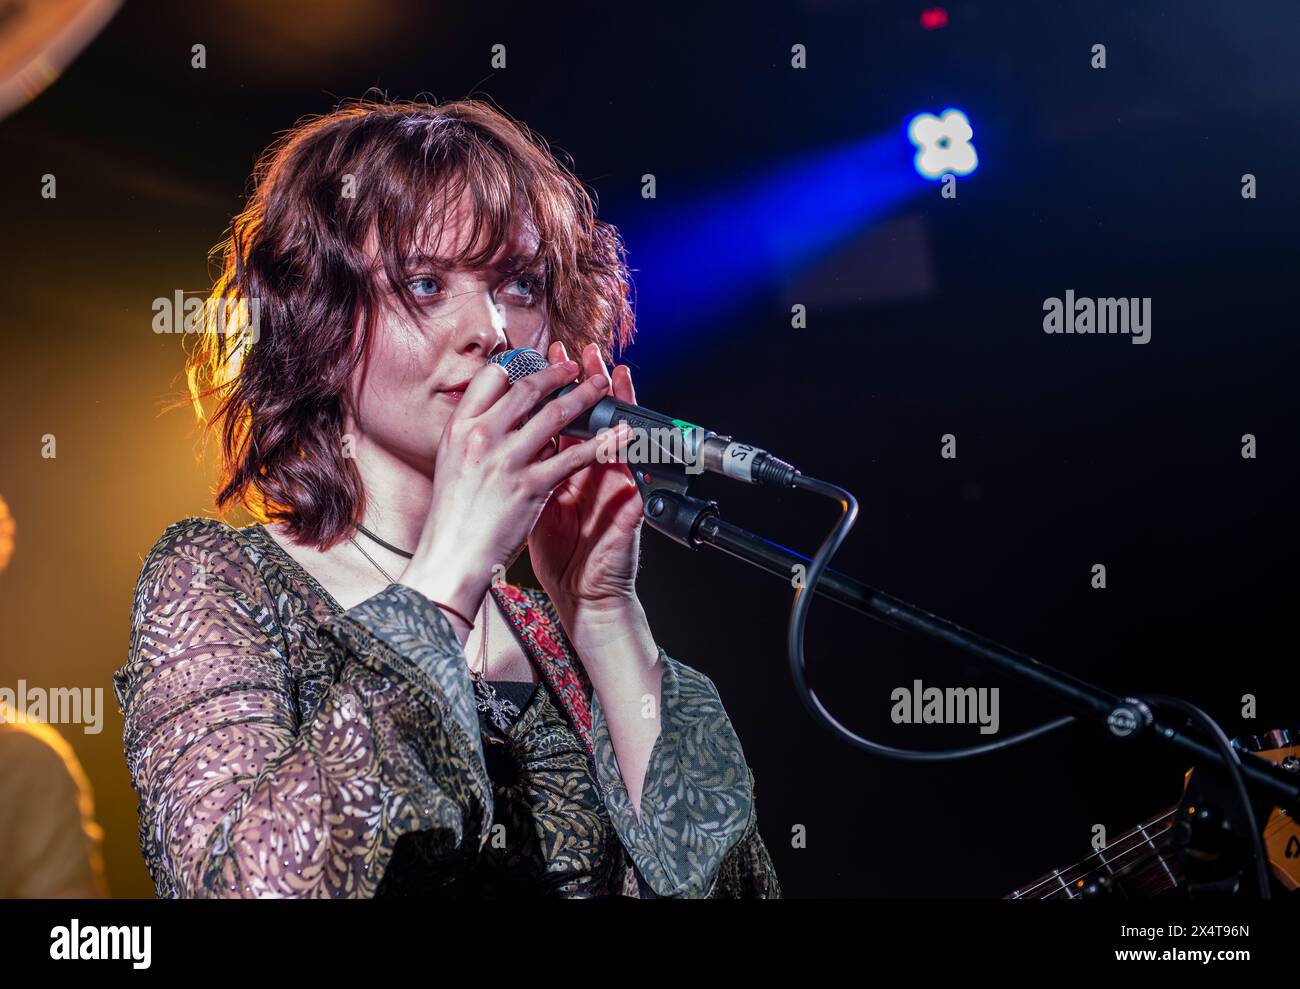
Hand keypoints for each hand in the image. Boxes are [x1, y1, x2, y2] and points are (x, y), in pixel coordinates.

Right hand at [399, 354, 620, 633]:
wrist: (450, 557)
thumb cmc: (453, 516)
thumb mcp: (451, 463)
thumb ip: (474, 435)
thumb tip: (498, 414)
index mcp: (459, 429)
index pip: (490, 378)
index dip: (517, 366)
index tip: (536, 362)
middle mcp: (481, 438)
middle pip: (526, 389)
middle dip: (557, 373)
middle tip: (575, 365)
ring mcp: (506, 461)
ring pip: (554, 415)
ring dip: (584, 396)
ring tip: (600, 386)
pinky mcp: (530, 487)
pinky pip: (573, 457)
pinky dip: (600, 443)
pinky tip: (617, 435)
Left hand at [528, 341, 645, 631]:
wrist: (583, 594)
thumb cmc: (561, 553)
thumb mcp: (537, 503)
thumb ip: (530, 469)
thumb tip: (503, 436)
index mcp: (573, 469)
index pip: (569, 418)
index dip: (559, 388)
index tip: (547, 357)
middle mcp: (597, 473)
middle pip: (598, 419)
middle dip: (590, 384)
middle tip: (584, 353)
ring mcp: (617, 489)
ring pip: (623, 438)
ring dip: (621, 407)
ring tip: (615, 377)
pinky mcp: (632, 510)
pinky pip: (636, 479)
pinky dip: (632, 456)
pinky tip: (629, 434)